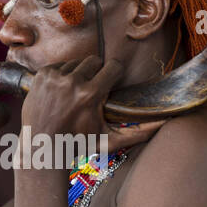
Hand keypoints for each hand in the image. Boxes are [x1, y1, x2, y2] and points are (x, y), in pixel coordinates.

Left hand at [20, 56, 165, 159]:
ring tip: (75, 92)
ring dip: (79, 74)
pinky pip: (59, 65)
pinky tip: (61, 92)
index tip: (111, 82)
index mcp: (90, 94)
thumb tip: (164, 124)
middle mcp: (72, 82)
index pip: (113, 66)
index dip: (114, 74)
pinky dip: (62, 75)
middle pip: (94, 61)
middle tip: (92, 89)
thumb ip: (138, 133)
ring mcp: (54, 77)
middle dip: (96, 73)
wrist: (42, 145)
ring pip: (76, 62)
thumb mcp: (109, 140)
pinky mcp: (41, 75)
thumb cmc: (78, 144)